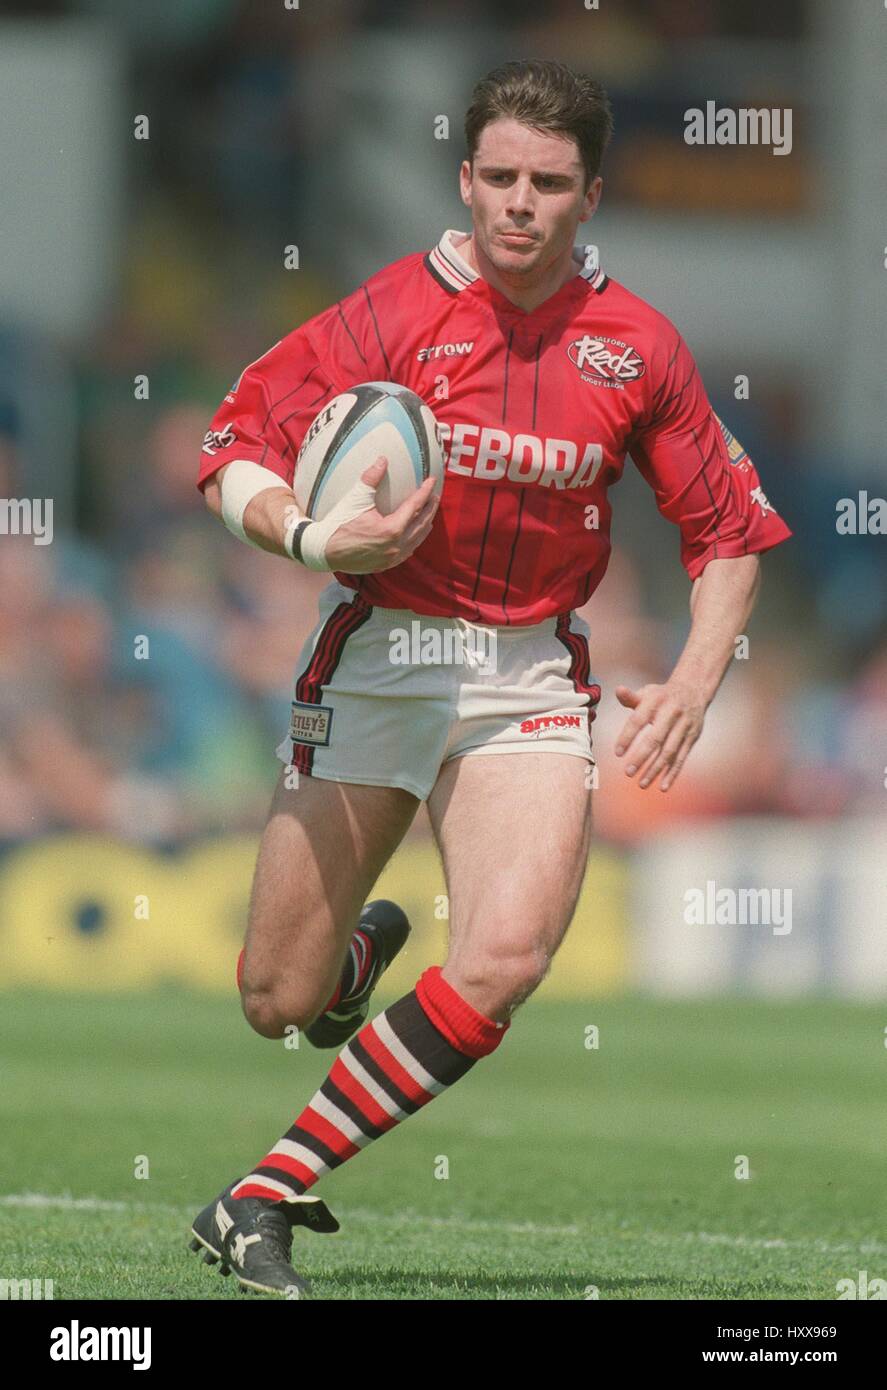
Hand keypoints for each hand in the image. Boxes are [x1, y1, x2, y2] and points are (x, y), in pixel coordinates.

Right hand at [322, 456, 439, 573]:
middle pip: (421, 524)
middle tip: (434, 495)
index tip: (431, 480)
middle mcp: (396, 546)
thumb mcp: (355, 498)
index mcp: (391, 530)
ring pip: (417, 540)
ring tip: (429, 513)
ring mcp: (392, 558)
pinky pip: (408, 551)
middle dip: (430, 509)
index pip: (414, 507)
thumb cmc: (339, 523)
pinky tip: (415, 534)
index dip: (424, 492)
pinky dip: (414, 540)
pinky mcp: (386, 564)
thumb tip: (383, 459)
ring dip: (424, 525)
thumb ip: (371, 478)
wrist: (324, 550)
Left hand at [613, 680, 706, 790]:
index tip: (617, 753)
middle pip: (655, 738)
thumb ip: (631, 697)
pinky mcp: (692, 737)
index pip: (638, 720)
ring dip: (655, 769)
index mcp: (656, 701)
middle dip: (642, 757)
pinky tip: (663, 787)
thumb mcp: (648, 692)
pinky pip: (682, 757)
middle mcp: (672, 713)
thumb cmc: (662, 695)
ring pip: (669, 751)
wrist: (694, 689)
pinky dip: (673, 773)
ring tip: (642, 784)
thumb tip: (618, 690)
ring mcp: (684, 726)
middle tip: (628, 772)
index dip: (628, 736)